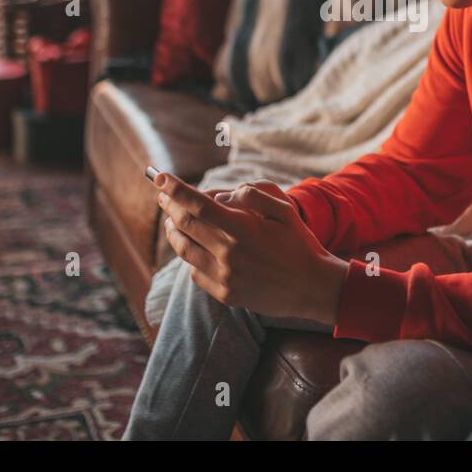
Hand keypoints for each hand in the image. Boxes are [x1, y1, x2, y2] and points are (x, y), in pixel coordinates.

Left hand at [153, 173, 348, 323]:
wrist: (312, 288)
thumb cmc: (299, 243)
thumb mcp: (284, 209)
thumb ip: (251, 196)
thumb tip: (220, 197)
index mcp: (244, 229)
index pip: (199, 205)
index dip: (175, 189)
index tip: (159, 178)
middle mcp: (230, 253)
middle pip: (185, 225)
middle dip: (169, 205)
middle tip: (163, 195)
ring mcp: (225, 276)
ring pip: (184, 249)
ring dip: (173, 230)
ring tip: (173, 219)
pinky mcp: (225, 293)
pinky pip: (195, 271)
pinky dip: (191, 255)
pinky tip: (196, 246)